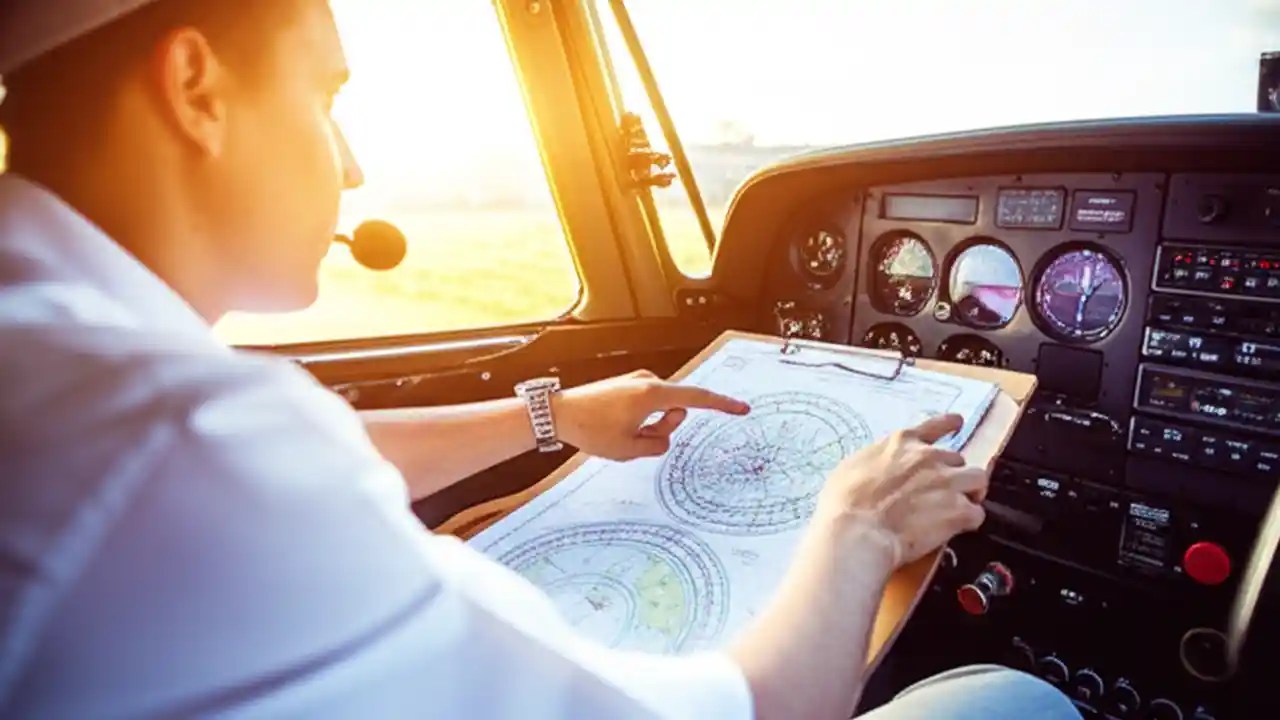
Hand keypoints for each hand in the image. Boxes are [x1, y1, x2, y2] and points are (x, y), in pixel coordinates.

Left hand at [553, 370, 749, 460]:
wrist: (557, 413)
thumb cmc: (589, 429)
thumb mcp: (629, 449)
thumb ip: (658, 443)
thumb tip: (668, 430)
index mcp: (651, 394)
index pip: (696, 398)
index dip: (721, 405)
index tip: (741, 408)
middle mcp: (647, 381)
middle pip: (676, 408)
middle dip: (664, 427)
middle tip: (635, 438)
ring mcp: (636, 381)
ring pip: (661, 409)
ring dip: (649, 425)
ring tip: (619, 432)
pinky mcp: (626, 385)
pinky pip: (647, 405)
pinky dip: (640, 419)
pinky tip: (615, 426)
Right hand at [814, 413, 987, 569]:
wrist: (857, 531)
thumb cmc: (844, 502)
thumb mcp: (852, 467)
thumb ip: (876, 462)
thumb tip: (880, 470)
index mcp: (902, 443)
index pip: (934, 425)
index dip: (948, 424)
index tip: (957, 422)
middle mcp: (929, 456)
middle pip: (957, 458)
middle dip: (951, 473)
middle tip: (941, 491)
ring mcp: (948, 482)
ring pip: (978, 479)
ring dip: (970, 492)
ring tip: (961, 506)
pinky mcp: (959, 510)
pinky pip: (977, 513)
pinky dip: (968, 521)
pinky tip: (958, 529)